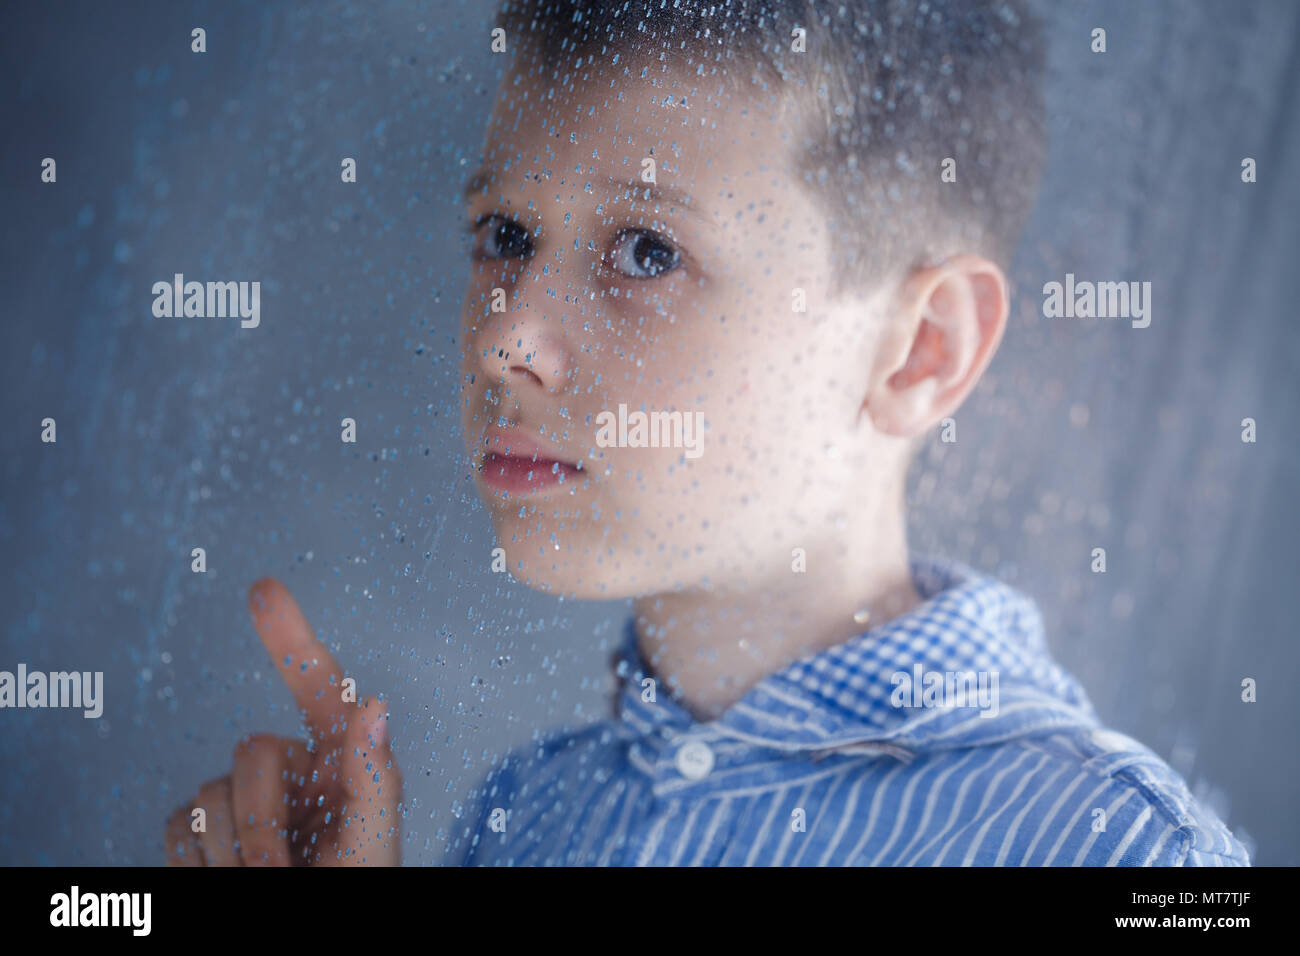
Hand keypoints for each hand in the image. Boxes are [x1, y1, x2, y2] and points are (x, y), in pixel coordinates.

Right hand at [165, 578, 401, 864]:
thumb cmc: (356, 888)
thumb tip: (373, 703)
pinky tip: (231, 877)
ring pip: (207, 795)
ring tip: (271, 880)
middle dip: (261, 821)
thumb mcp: (374, 842)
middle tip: (282, 873)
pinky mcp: (200, 829)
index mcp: (341, 759)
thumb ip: (375, 778)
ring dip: (232, 851)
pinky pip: (177, 827)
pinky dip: (199, 863)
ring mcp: (243, 797)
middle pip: (250, 751)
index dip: (289, 636)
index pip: (316, 686)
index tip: (262, 588)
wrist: (311, 934)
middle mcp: (291, 767)